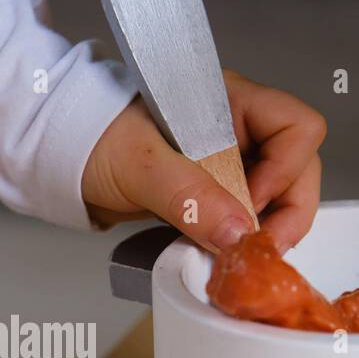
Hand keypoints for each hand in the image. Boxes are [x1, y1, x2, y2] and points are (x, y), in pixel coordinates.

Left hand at [81, 70, 325, 252]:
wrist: (60, 159)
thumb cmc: (93, 138)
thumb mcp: (140, 165)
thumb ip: (190, 196)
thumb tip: (239, 233)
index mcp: (230, 103)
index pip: (298, 128)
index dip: (285, 171)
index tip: (248, 206)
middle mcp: (238, 131)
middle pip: (298, 169)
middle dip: (285, 213)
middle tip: (255, 249)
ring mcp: (227, 164)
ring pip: (277, 199)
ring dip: (263, 232)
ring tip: (232, 254)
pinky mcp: (211, 195)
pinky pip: (244, 219)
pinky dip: (239, 240)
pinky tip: (219, 253)